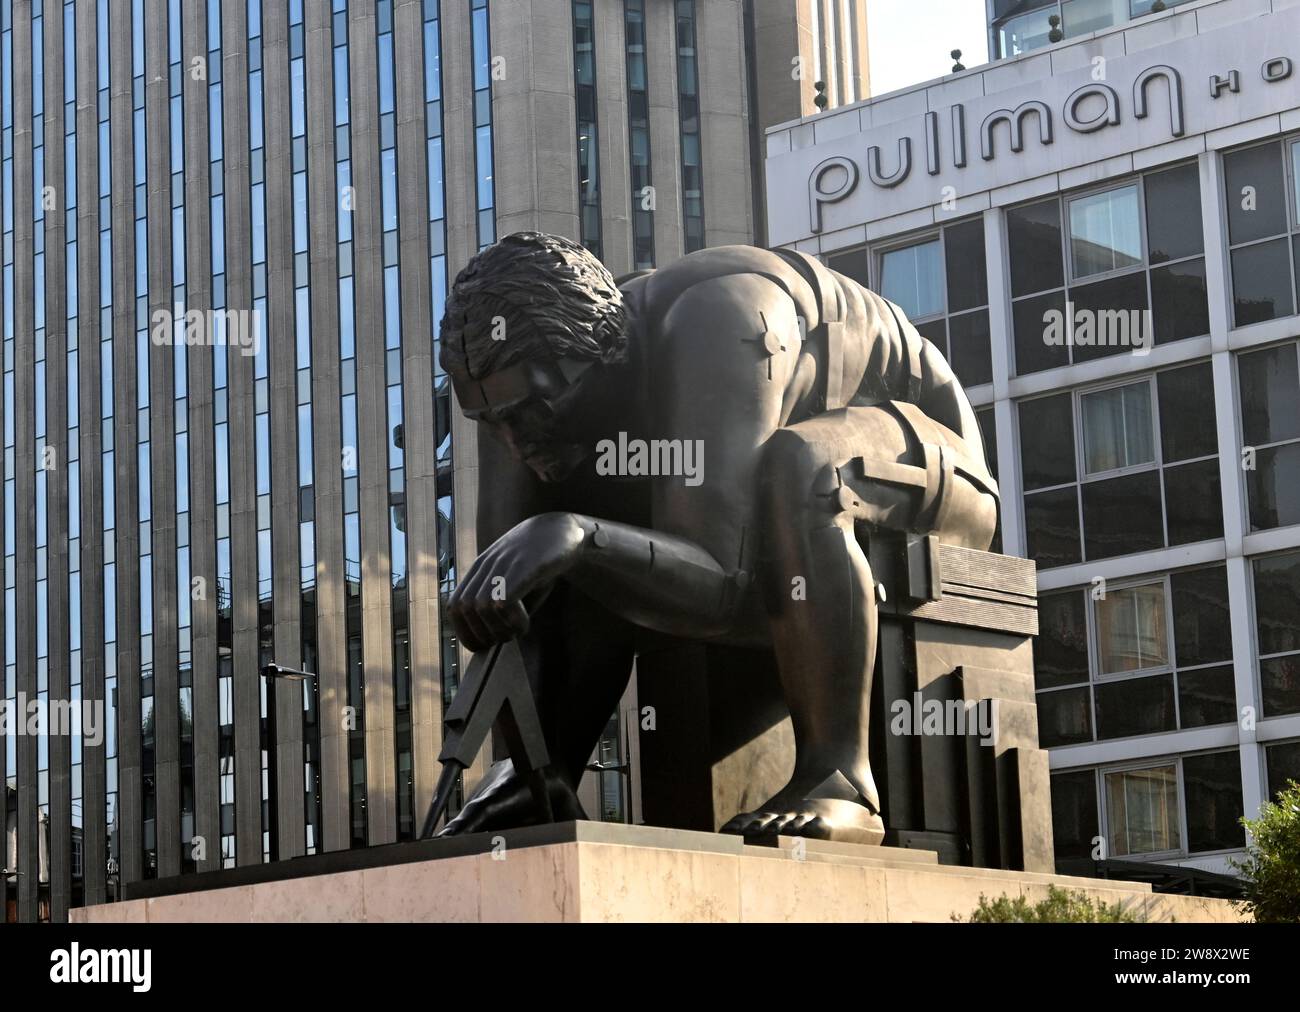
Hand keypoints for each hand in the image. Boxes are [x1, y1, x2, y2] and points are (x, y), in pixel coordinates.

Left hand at [448, 512, 586, 651]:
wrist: (563, 529)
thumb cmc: (539, 562)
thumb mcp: (514, 581)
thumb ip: (501, 603)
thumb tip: (495, 638)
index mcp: (480, 569)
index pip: (455, 606)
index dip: (464, 632)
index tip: (483, 645)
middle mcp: (487, 566)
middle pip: (464, 609)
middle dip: (481, 633)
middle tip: (505, 638)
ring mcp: (504, 564)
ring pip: (482, 607)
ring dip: (499, 628)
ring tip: (518, 630)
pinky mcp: (523, 567)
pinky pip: (504, 601)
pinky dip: (513, 621)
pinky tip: (526, 622)